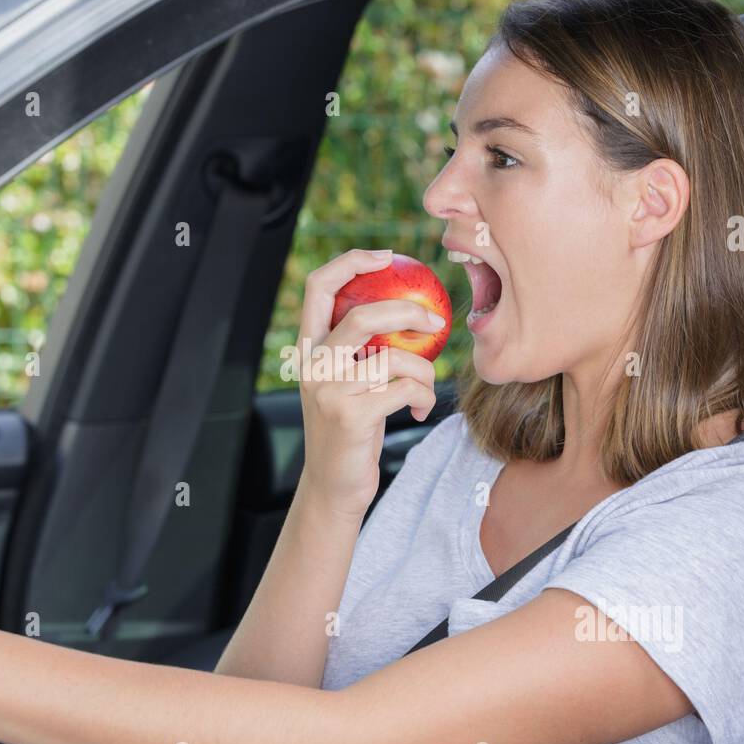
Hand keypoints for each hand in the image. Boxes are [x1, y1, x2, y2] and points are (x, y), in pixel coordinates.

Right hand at [295, 248, 441, 517]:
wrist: (333, 486)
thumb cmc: (350, 431)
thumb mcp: (344, 384)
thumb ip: (360, 351)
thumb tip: (410, 311)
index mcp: (309, 350)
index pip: (318, 287)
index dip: (351, 262)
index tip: (386, 257)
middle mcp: (313, 365)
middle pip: (363, 317)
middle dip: (406, 313)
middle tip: (435, 319)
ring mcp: (329, 390)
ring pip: (395, 359)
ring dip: (424, 373)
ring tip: (425, 390)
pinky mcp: (351, 415)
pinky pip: (405, 388)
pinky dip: (423, 397)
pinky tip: (420, 410)